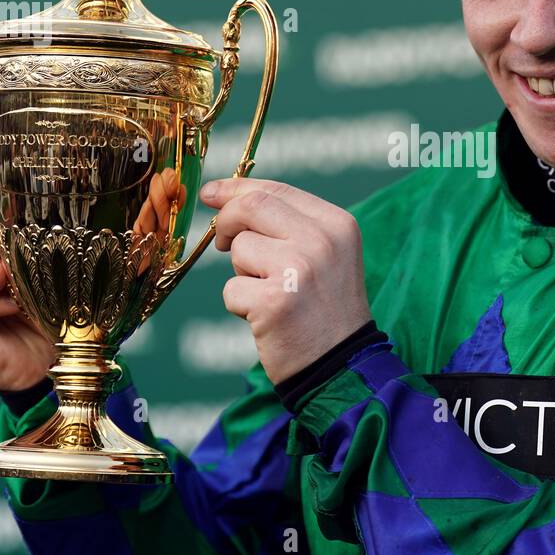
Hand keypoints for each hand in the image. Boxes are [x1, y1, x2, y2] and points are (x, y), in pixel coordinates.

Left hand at [200, 178, 371, 384]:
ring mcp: (298, 269)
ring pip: (240, 249)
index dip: (237, 189)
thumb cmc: (326, 308)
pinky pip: (232, 289)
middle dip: (227, 222)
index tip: (211, 194)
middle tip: (223, 242)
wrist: (343, 365)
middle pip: (252, 207)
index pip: (277, 190)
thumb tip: (225, 199)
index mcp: (337, 224)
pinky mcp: (274, 302)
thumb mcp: (325, 254)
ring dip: (242, 274)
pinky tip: (267, 319)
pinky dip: (241, 306)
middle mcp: (321, 241)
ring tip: (271, 294)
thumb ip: (287, 225)